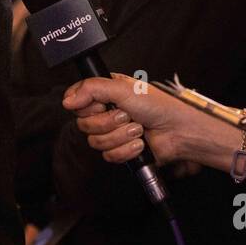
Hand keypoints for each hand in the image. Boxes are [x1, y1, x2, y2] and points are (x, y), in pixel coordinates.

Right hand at [62, 75, 189, 166]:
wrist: (178, 131)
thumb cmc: (158, 106)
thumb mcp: (122, 88)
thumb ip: (91, 89)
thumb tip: (67, 100)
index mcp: (105, 93)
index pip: (76, 101)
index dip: (85, 106)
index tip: (100, 104)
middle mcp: (106, 112)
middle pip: (84, 124)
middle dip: (108, 122)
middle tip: (126, 115)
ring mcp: (113, 133)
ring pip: (96, 142)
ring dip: (120, 136)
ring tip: (137, 128)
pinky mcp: (120, 150)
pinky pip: (109, 156)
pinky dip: (126, 150)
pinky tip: (139, 143)